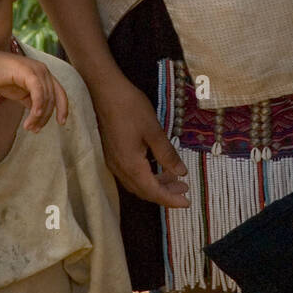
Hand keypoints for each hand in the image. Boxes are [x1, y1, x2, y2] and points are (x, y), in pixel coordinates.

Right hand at [0, 50, 67, 130]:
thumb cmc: (3, 80)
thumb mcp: (22, 94)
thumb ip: (33, 101)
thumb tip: (40, 115)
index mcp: (45, 75)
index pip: (60, 93)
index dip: (63, 108)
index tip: (61, 123)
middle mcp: (44, 71)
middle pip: (52, 98)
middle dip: (45, 117)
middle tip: (35, 130)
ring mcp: (37, 70)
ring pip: (45, 97)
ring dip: (38, 116)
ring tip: (28, 127)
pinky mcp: (28, 72)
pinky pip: (38, 91)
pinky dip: (38, 105)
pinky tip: (34, 116)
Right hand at [89, 72, 188, 208]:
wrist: (104, 90)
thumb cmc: (130, 107)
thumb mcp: (153, 130)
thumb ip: (167, 154)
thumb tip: (181, 173)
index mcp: (130, 164)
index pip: (153, 191)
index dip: (171, 199)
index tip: (187, 202)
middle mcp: (119, 168)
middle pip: (144, 191)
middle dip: (165, 193)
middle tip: (185, 189)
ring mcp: (113, 162)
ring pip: (137, 183)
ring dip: (156, 185)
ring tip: (175, 178)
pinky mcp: (112, 154)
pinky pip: (130, 174)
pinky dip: (146, 176)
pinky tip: (157, 167)